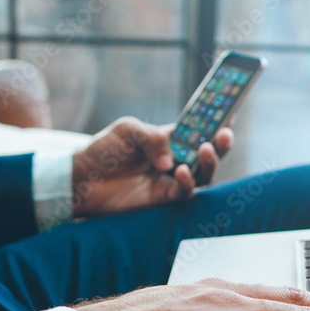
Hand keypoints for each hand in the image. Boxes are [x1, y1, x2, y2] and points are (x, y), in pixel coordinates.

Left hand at [71, 117, 233, 217]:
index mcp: (168, 139)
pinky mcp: (163, 199)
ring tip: (207, 148)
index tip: (229, 111)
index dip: (214, 122)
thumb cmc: (102, 151)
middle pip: (207, 153)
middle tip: (226, 134)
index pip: (197, 130)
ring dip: (209, 162)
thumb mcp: (126, 130)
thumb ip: (152, 136)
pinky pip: (184, 192)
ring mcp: (170, 180)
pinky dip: (188, 182)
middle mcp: (174, 160)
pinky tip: (181, 170)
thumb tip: (170, 159)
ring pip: (203, 174)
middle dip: (220, 144)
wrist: (80, 180)